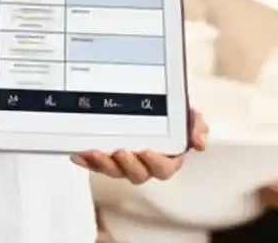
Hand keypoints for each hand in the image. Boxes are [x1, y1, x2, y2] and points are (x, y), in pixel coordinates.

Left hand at [70, 108, 208, 183]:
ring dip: (103, 164)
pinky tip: (77, 152)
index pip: (164, 169)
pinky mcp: (105, 158)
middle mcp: (144, 164)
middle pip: (136, 175)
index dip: (156, 163)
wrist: (148, 103)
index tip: (148, 151)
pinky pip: (94, 163)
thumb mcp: (187, 113)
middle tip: (122, 152)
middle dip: (128, 166)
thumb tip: (200, 143)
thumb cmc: (171, 113)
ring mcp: (123, 163)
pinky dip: (86, 159)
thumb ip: (195, 125)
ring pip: (113, 171)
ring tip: (94, 152)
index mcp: (166, 158)